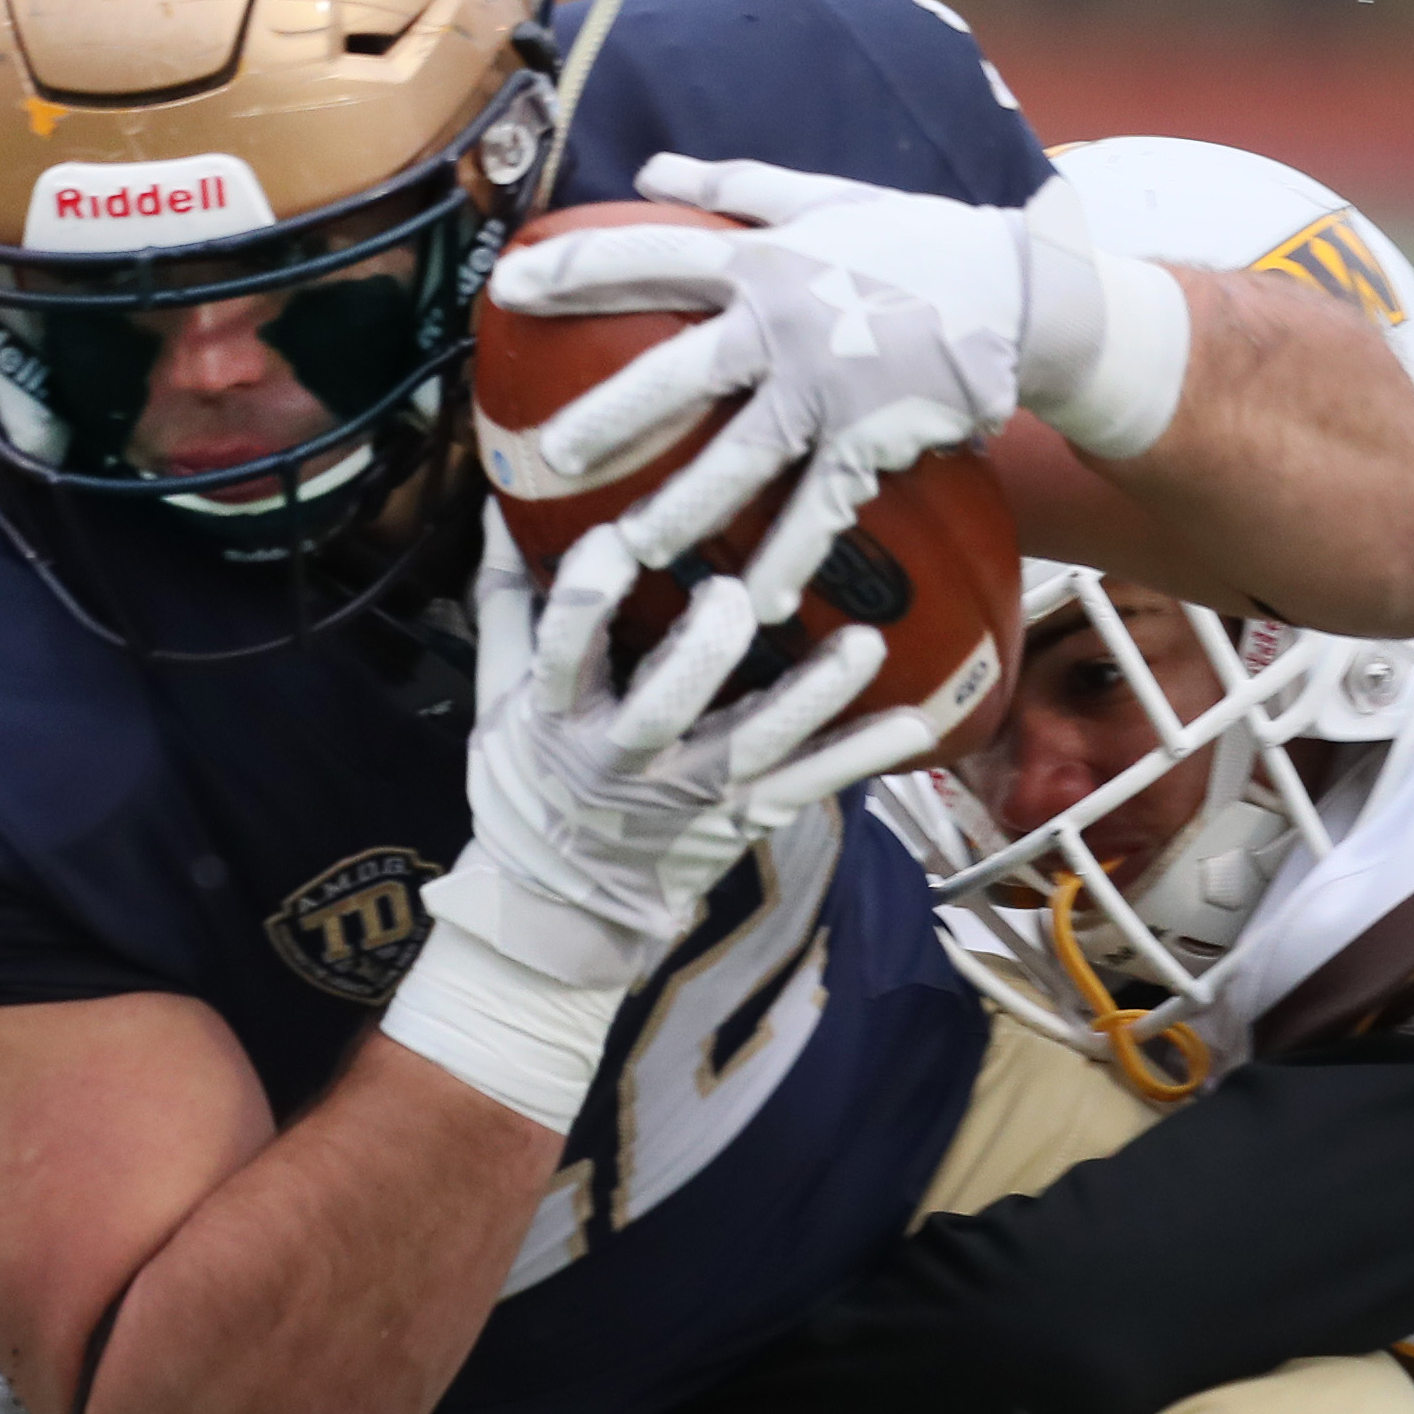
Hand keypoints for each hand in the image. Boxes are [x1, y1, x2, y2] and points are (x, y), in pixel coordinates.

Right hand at [421, 510, 936, 993]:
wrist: (559, 911)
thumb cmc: (528, 787)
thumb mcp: (498, 700)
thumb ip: (508, 603)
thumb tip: (501, 503)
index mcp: (555, 719)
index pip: (566, 647)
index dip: (591, 590)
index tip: (620, 534)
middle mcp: (622, 761)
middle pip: (664, 704)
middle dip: (703, 651)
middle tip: (738, 595)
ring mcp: (689, 796)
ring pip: (755, 745)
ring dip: (812, 696)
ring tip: (864, 643)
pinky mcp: (740, 822)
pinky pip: (808, 788)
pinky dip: (862, 758)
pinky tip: (916, 725)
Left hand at [488, 153, 1187, 629]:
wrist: (1022, 291)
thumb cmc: (917, 240)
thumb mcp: (824, 195)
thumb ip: (734, 186)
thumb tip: (648, 169)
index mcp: (763, 258)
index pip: (651, 256)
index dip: (576, 268)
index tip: (508, 288)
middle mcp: (785, 323)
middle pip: (679, 373)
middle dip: (611, 415)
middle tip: (550, 455)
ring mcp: (828, 388)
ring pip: (740, 458)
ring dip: (682, 511)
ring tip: (630, 553)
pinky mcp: (872, 439)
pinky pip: (822, 509)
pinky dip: (793, 559)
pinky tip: (761, 606)